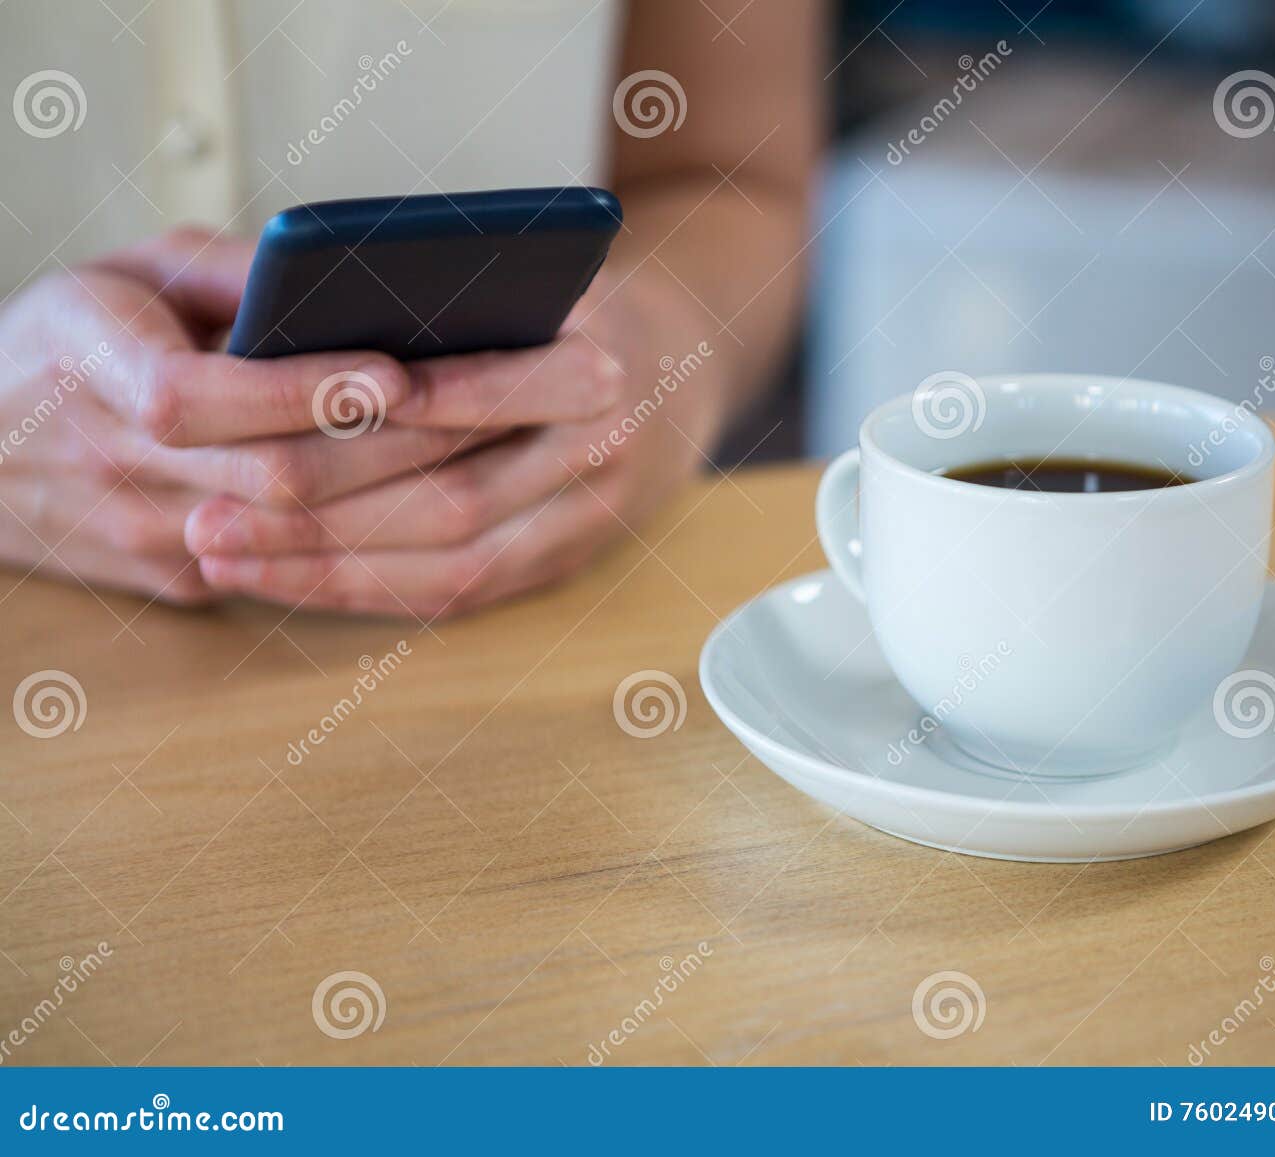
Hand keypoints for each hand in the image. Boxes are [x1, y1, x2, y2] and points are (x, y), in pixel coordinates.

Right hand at [0, 227, 536, 603]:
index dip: (303, 392)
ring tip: (514, 455)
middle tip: (509, 411)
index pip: (196, 399)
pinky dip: (386, 541)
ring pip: (304, 538)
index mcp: (85, 365)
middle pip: (279, 478)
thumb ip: (227, 270)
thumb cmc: (67, 343)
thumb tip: (353, 274)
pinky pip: (299, 575)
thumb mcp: (125, 273)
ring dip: (418, 499)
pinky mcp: (184, 582)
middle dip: (407, 446)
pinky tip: (467, 504)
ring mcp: (149, 538)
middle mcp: (111, 465)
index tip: (400, 369)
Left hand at [191, 268, 729, 617]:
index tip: (277, 421)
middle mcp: (602, 454)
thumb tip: (304, 325)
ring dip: (326, 567)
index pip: (479, 398)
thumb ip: (450, 303)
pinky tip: (282, 578)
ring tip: (221, 550)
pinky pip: (456, 596)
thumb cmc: (572, 311)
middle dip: (321, 511)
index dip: (375, 419)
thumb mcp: (532, 279)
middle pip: (450, 498)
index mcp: (597, 367)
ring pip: (447, 564)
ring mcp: (588, 523)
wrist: (679, 376)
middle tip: (210, 506)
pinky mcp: (563, 567)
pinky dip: (363, 592)